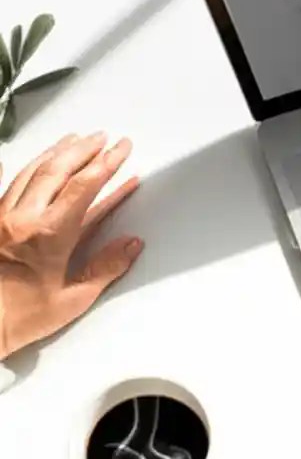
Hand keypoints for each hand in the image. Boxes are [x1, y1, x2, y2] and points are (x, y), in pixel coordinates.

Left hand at [0, 133, 141, 359]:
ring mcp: (1, 218)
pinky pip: (3, 188)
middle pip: (56, 171)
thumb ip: (105, 268)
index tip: (120, 150)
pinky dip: (15, 171)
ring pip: (30, 173)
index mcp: (47, 235)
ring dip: (55, 153)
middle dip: (84, 150)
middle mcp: (21, 219)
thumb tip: (130, 246)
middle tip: (103, 139)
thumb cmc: (16, 318)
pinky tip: (12, 160)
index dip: (106, 163)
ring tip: (72, 141)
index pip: (83, 187)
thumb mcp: (72, 299)